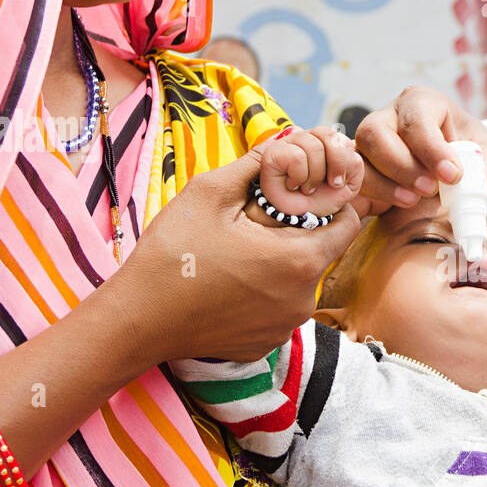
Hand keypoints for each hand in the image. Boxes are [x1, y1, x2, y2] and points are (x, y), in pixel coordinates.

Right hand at [112, 146, 360, 364]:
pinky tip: (227, 286)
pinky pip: (277, 309)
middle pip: (321, 253)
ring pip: (299, 282)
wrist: (137, 320)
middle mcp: (304, 299)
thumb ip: (256, 164)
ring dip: (279, 265)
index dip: (331, 204)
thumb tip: (286, 142)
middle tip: (256, 225)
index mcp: (300, 260)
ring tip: (236, 256)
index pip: (349, 223)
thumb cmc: (173, 254)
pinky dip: (262, 295)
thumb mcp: (209, 193)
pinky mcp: (267, 343)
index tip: (302, 197)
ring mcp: (286, 326)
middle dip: (298, 233)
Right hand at [245, 126, 364, 226]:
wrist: (297, 218)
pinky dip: (299, 176)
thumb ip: (354, 166)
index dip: (345, 160)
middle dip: (335, 165)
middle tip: (329, 184)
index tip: (338, 183)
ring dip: (315, 175)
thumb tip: (350, 151)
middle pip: (330, 136)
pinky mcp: (272, 153)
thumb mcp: (346, 186)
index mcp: (325, 142)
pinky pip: (296, 157)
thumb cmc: (319, 200)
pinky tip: (293, 184)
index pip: (342, 137)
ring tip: (307, 187)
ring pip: (314, 147)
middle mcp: (307, 138)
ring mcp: (289, 143)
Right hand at [353, 87, 486, 210]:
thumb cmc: (467, 152)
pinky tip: (396, 204)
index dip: (432, 149)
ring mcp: (369, 141)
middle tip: (428, 189)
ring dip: (385, 182)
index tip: (453, 175)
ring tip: (413, 199)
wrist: (450, 167)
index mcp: (422, 102)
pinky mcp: (360, 165)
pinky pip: (354, 177)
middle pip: (376, 132)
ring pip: (360, 155)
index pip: (417, 119)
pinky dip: (372, 193)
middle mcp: (389, 115)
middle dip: (402, 165)